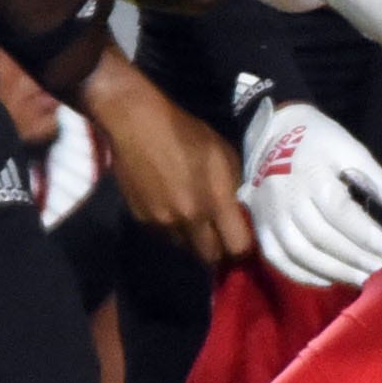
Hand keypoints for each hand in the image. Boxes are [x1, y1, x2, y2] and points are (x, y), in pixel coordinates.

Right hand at [82, 52, 253, 266]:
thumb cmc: (186, 133)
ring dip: (194, 241)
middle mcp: (190, 219)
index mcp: (215, 201)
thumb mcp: (223, 153)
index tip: (245, 245)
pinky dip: (172, 229)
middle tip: (221, 239)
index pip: (237, 247)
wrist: (136, 125)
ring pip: (186, 248)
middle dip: (219, 252)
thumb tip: (237, 211)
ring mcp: (163, 222)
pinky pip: (164, 235)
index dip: (244, 250)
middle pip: (210, 257)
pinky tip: (171, 208)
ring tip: (194, 221)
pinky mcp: (142, 220)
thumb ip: (233, 187)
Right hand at [239, 97, 381, 288]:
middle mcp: (286, 197)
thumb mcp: (350, 148)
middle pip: (320, 237)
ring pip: (299, 253)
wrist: (273, 134)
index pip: (339, 212)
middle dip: (353, 257)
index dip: (365, 234)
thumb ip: (376, 178)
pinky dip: (303, 275)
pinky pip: (278, 259)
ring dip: (332, 271)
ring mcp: (269, 215)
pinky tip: (329, 281)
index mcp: (311, 174)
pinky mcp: (260, 227)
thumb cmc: (319, 141)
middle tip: (380, 269)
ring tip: (361, 279)